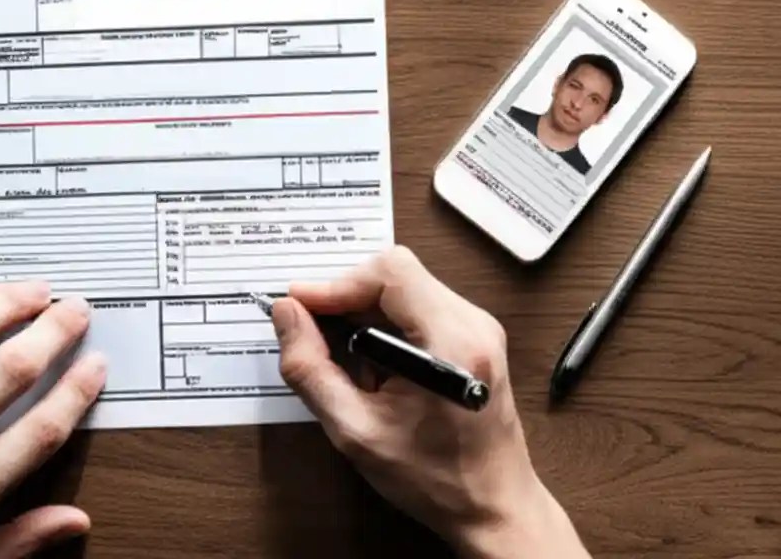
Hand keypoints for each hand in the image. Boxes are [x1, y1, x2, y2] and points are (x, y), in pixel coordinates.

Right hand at [272, 247, 587, 558]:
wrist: (493, 507)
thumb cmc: (435, 479)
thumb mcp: (355, 431)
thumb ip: (311, 370)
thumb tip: (287, 316)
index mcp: (452, 342)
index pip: (389, 272)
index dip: (336, 283)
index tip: (300, 306)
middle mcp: (473, 324)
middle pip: (396, 274)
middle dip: (347, 298)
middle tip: (315, 334)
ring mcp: (479, 329)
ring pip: (405, 287)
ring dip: (365, 313)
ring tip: (351, 362)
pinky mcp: (475, 338)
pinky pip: (420, 307)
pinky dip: (386, 324)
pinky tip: (376, 367)